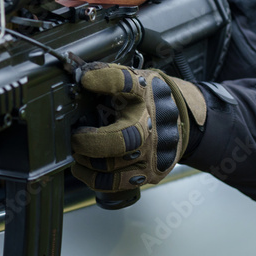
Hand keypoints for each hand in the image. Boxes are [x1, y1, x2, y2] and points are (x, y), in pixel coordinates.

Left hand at [70, 62, 206, 191]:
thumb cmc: (149, 99)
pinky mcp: (149, 173)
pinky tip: (81, 167)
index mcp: (145, 93)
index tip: (84, 79)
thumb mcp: (134, 79)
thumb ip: (105, 75)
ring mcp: (152, 152)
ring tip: (77, 150)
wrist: (183, 119)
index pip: (127, 83)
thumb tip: (73, 72)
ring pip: (113, 164)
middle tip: (75, 136)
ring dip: (87, 159)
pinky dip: (92, 178)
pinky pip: (115, 183)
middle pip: (123, 138)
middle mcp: (151, 123)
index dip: (104, 79)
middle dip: (91, 141)